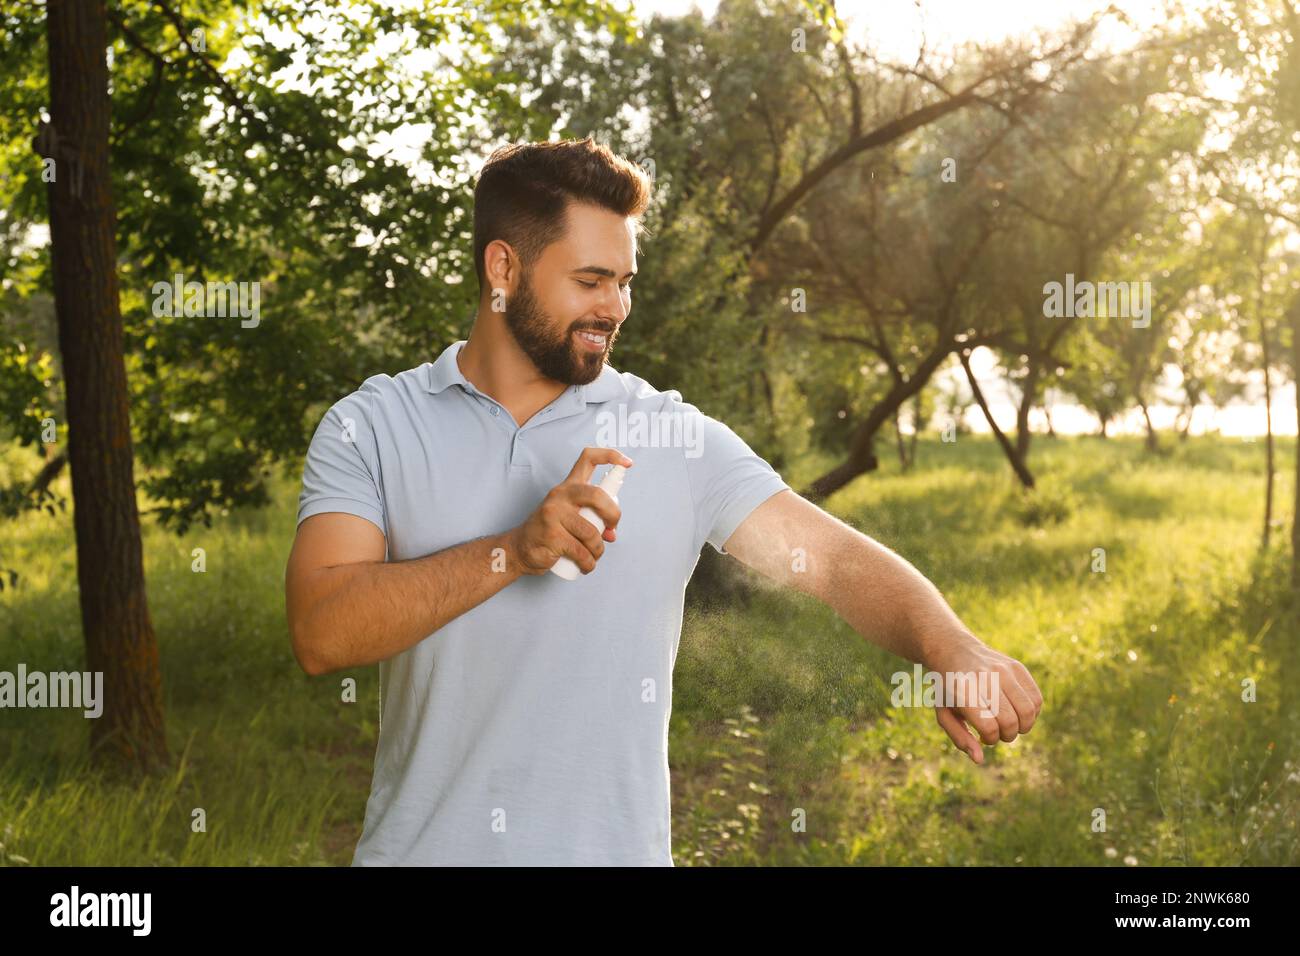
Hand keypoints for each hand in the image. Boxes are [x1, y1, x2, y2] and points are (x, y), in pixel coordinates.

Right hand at [509, 447, 633, 575]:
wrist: (519, 549)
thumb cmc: (550, 532)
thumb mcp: (570, 517)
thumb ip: (593, 519)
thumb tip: (611, 533)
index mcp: (568, 487)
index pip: (588, 458)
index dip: (610, 456)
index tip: (627, 462)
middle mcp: (560, 495)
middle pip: (596, 494)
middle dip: (613, 514)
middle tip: (612, 529)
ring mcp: (553, 514)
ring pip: (591, 532)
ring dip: (598, 549)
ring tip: (593, 556)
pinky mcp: (551, 535)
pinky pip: (580, 551)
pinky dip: (588, 563)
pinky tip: (585, 566)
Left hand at [923, 632, 1042, 764]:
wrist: (954, 650)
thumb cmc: (948, 689)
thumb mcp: (943, 713)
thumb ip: (959, 738)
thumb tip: (980, 760)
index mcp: (963, 691)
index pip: (989, 727)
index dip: (990, 739)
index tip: (984, 736)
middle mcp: (985, 678)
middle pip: (1010, 721)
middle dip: (1007, 736)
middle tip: (998, 732)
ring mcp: (1003, 669)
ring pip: (1028, 711)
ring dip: (1023, 727)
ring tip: (1010, 724)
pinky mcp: (1018, 667)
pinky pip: (1037, 699)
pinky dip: (1032, 713)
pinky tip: (1018, 711)